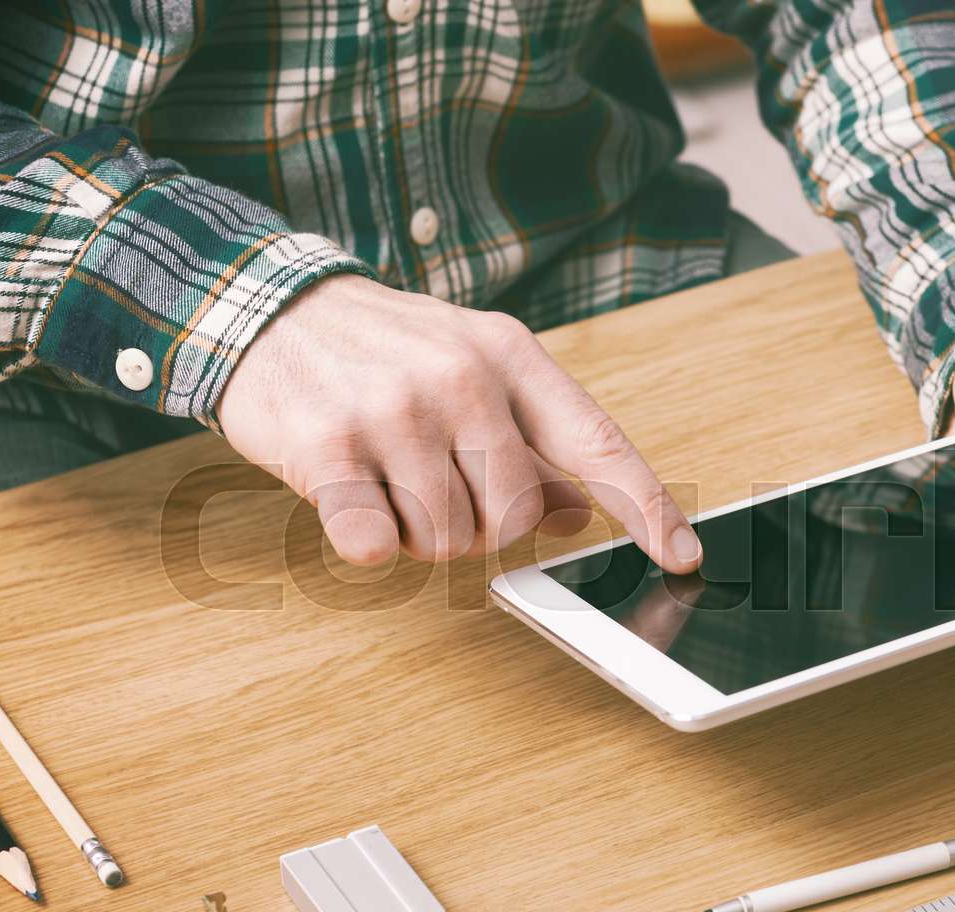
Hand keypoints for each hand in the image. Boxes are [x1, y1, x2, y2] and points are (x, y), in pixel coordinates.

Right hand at [216, 274, 702, 569]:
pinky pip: (376, 547)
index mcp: (509, 355)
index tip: (683, 557)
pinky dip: (368, 539)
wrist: (270, 310)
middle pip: (513, 519)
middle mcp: (458, 378)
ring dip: (419, 534)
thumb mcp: (474, 369)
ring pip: (446, 542)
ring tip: (390, 480)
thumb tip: (587, 511)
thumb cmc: (388, 351)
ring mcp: (392, 411)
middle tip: (437, 487)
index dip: (647, 507)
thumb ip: (536, 441)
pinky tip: (352, 493)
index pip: (598, 444)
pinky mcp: (326, 448)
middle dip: (478, 528)